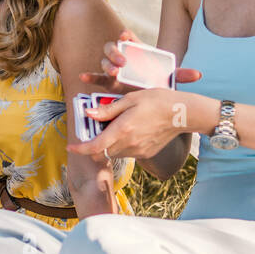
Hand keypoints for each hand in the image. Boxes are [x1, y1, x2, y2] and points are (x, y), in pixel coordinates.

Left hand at [68, 87, 210, 161]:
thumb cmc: (157, 100)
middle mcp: (129, 144)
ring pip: (114, 152)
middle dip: (95, 142)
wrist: (183, 113)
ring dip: (110, 143)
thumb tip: (88, 113)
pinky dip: (123, 144)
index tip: (71, 147)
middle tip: (98, 127)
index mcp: (122, 129)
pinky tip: (132, 130)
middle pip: (103, 150)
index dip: (80, 149)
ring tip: (118, 125)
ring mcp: (138, 151)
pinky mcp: (146, 154)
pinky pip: (127, 152)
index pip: (95, 146)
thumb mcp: (130, 99)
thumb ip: (108, 110)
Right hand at [80, 29, 201, 89]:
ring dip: (107, 64)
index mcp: (137, 51)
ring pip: (104, 60)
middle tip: (122, 61)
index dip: (126, 36)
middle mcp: (123, 57)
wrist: (148, 96)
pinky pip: (97, 77)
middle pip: (114, 48)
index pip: (130, 39)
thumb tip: (198, 75)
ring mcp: (113, 68)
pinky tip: (83, 76)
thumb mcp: (168, 79)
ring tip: (114, 72)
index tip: (125, 35)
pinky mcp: (107, 81)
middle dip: (116, 52)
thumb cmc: (156, 83)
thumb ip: (180, 75)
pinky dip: (90, 76)